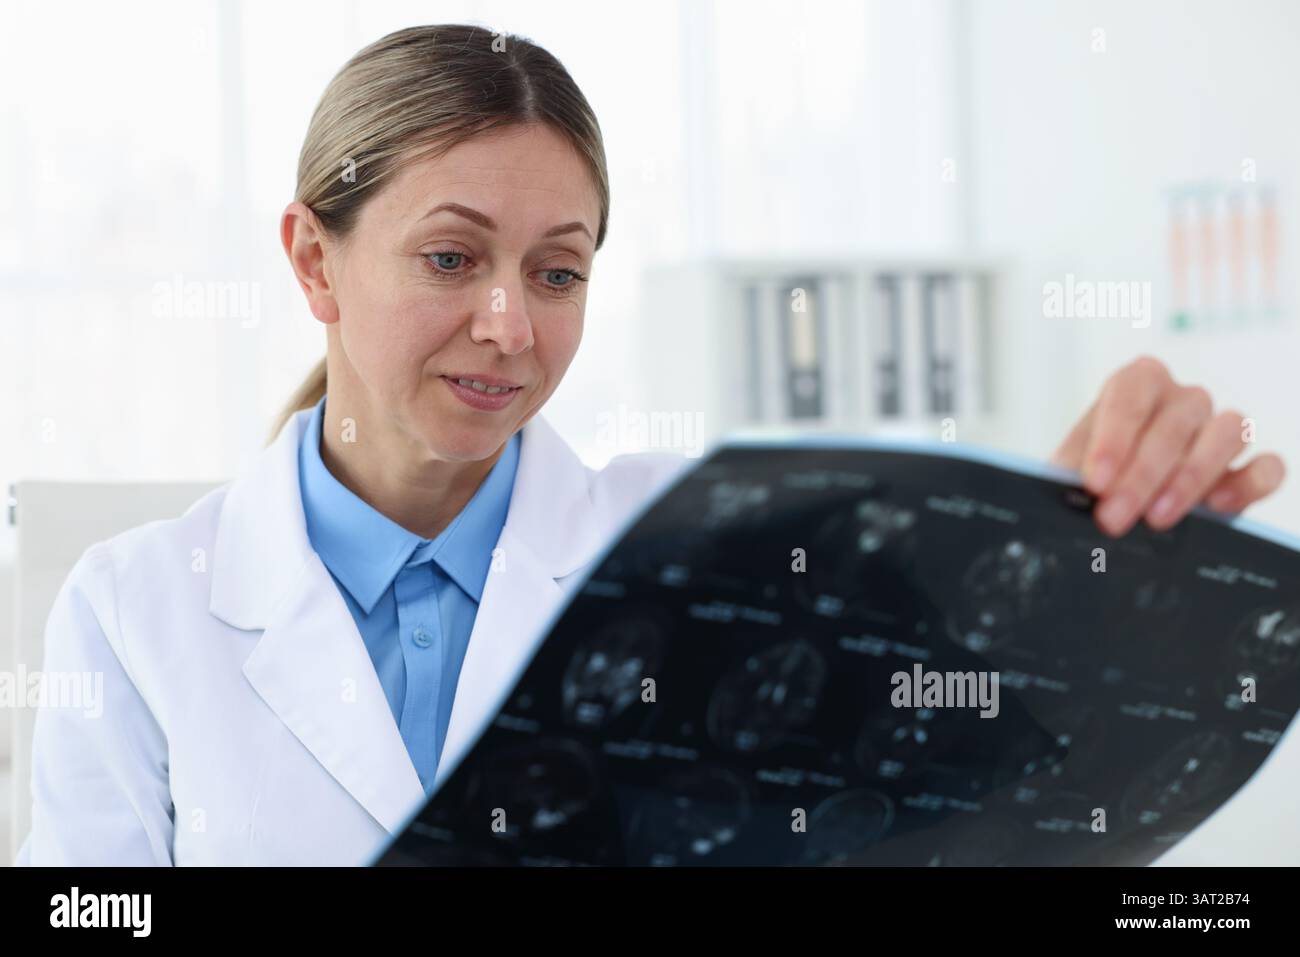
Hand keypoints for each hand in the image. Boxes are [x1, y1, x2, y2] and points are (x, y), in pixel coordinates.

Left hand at [1050, 356, 1285, 536]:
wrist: (1113, 498)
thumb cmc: (1092, 474)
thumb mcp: (1071, 469)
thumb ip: (1070, 473)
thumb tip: (1066, 490)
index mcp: (1136, 383)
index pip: (1131, 393)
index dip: (1114, 437)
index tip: (1095, 481)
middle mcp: (1182, 399)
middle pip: (1173, 423)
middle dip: (1141, 476)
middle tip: (1113, 517)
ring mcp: (1219, 428)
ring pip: (1227, 433)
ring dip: (1191, 478)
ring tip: (1157, 517)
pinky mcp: (1248, 466)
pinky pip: (1267, 466)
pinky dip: (1248, 484)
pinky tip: (1217, 506)